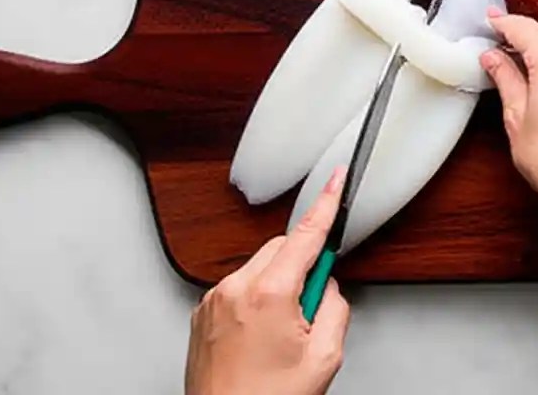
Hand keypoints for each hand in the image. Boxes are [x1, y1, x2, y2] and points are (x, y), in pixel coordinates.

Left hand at [185, 167, 350, 394]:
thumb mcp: (323, 357)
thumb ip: (334, 308)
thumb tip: (328, 289)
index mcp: (268, 295)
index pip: (306, 236)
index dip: (326, 204)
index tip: (334, 179)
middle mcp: (234, 290)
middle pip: (281, 248)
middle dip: (303, 266)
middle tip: (312, 307)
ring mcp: (213, 302)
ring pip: (260, 268)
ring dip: (279, 286)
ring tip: (282, 335)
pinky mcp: (202, 314)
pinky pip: (239, 289)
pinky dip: (257, 300)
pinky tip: (262, 338)